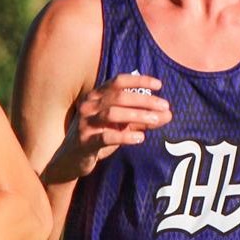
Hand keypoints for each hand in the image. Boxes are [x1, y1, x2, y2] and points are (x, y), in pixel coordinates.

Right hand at [45, 73, 170, 183]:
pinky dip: (125, 136)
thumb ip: (141, 119)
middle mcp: (89, 105)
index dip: (139, 80)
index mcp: (96, 96)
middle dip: (145, 100)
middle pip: (119, 96)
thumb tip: (168, 115)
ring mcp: (85, 123)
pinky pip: (106, 137)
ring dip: (137, 115)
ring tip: (155, 120)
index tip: (159, 85)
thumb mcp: (120, 125)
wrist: (70, 160)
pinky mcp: (84, 142)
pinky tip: (140, 137)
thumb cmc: (98, 138)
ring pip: (112, 114)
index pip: (118, 81)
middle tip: (165, 106)